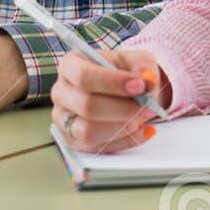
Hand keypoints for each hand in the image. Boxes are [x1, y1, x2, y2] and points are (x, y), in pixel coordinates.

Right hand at [50, 48, 166, 152]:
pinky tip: (142, 130)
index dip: (112, 83)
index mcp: (71, 65)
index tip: (139, 86)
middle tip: (148, 107)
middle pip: (86, 106)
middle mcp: (61, 92)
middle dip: (122, 109)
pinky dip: (125, 141)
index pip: (83, 76)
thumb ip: (142, 66)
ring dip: (122, 127)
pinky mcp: (73, 141)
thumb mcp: (137, 61)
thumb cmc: (124, 73)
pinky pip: (98, 148)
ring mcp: (63, 119)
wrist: (124, 91)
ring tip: (142, 118)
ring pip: (88, 132)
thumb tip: (146, 78)